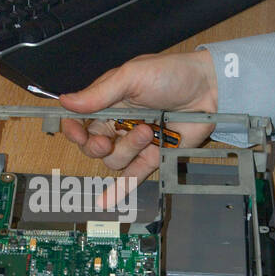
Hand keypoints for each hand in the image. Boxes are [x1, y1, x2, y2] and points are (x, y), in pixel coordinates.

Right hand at [59, 48, 218, 183]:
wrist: (208, 88)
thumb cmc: (171, 73)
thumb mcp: (131, 76)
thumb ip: (99, 93)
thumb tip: (66, 101)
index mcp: (108, 102)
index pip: (79, 122)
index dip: (74, 131)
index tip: (77, 133)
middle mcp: (118, 124)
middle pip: (93, 147)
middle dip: (97, 146)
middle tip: (107, 140)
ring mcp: (136, 143)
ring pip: (115, 161)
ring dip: (128, 148)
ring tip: (148, 130)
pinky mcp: (153, 156)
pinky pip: (133, 176)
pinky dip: (119, 190)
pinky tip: (106, 201)